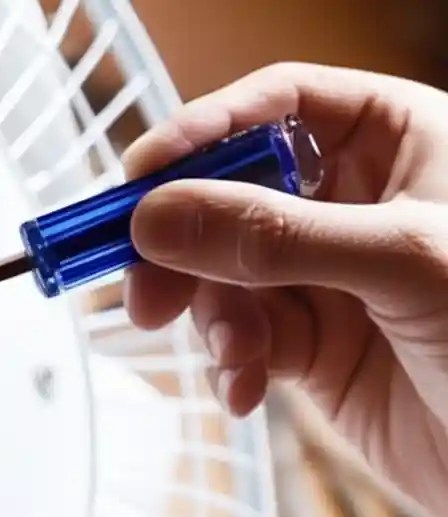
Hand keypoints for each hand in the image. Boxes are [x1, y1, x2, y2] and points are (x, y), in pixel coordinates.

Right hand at [124, 62, 447, 516]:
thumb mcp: (400, 264)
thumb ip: (275, 237)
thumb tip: (155, 218)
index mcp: (398, 141)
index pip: (279, 103)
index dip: (204, 130)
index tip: (140, 176)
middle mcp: (356, 200)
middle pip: (230, 191)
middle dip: (183, 244)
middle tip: (144, 287)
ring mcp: (330, 274)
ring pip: (223, 271)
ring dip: (211, 315)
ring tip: (234, 354)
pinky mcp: (315, 344)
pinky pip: (243, 336)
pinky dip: (233, 363)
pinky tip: (248, 388)